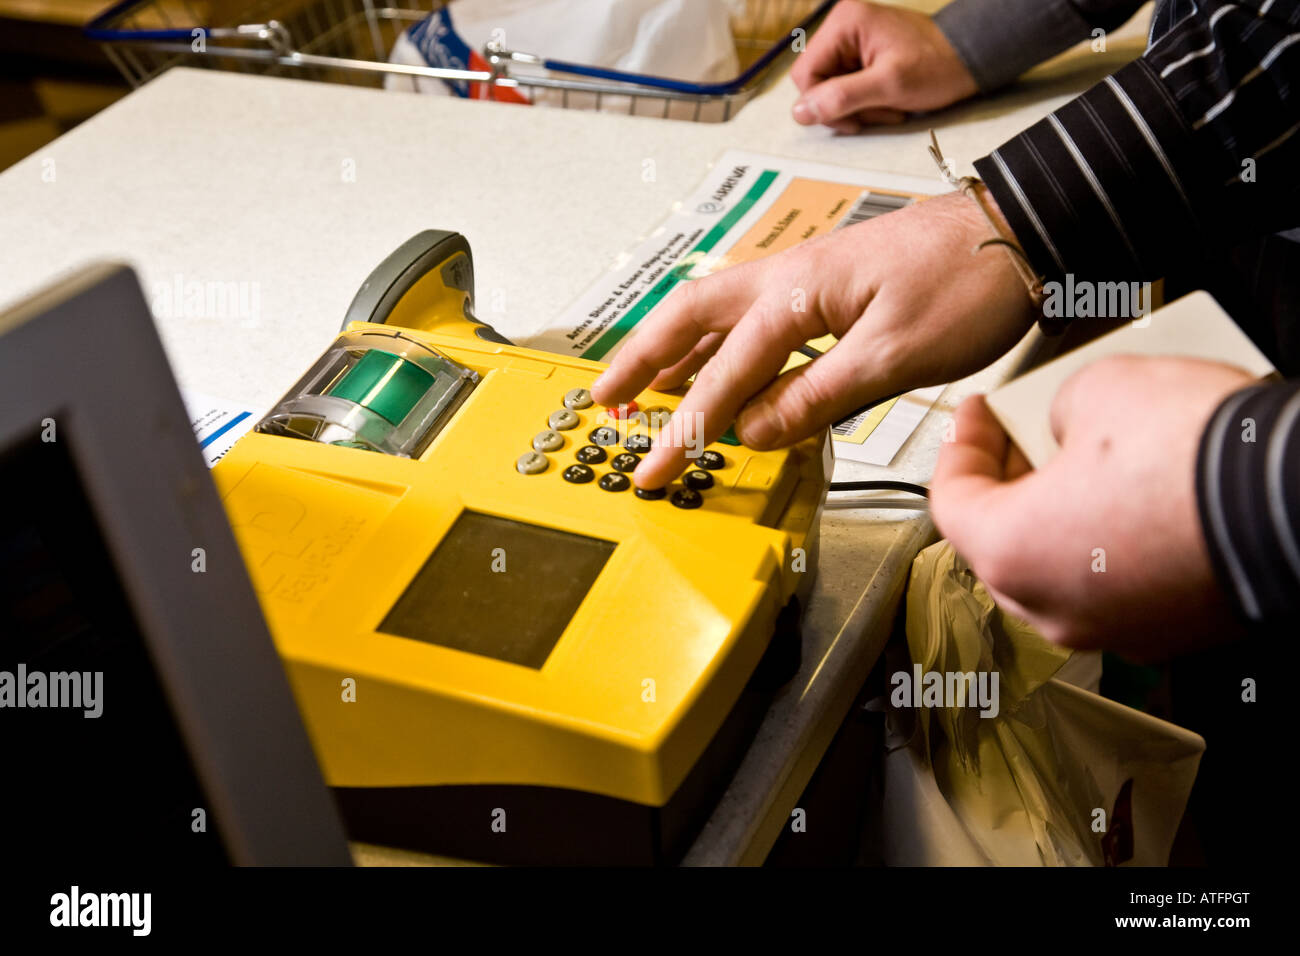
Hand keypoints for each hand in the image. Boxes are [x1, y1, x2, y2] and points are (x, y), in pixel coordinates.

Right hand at [590, 189, 1035, 488]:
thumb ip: (818, 395)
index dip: (686, 428)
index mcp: (798, 292)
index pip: (725, 371)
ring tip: (640, 386)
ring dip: (672, 348)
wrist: (1020, 231)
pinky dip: (718, 342)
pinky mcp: (825, 284)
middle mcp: (788, 276)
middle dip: (641, 361)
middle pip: (689, 316)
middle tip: (604, 399)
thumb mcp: (895, 355)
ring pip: (715, 311)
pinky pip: (751, 314)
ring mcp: (804, 276)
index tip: (655, 469)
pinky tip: (717, 363)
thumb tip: (754, 431)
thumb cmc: (970, 281)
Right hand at [790, 0, 977, 131]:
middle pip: (816, 83)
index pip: (805, 74)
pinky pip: (846, 88)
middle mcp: (842, 27)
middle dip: (844, 106)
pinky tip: (887, 101)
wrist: (969, 58)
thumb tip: (800, 113)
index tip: (853, 119)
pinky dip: (865, 103)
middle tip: (878, 110)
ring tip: (888, 106)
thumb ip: (842, 97)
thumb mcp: (889, 85)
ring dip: (857, 108)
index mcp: (844, 23)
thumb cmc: (936, 65)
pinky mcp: (860, 55)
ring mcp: (851, 41)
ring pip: (830, 89)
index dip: (822, 104)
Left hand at [930, 355, 1255, 658]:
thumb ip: (1056, 409)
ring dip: (1060, 514)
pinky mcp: (1171, 629)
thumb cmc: (1195, 453)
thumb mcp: (1099, 387)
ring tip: (1083, 458)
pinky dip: (1113, 544)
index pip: (950, 501)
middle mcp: (1054, 607)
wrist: (1294, 497)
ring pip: (1061, 568)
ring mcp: (1115, 627)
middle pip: (1002, 541)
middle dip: (1008, 482)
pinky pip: (1119, 584)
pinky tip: (1135, 496)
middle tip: (1020, 435)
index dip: (959, 444)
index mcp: (1011, 553)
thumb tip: (1068, 422)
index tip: (973, 415)